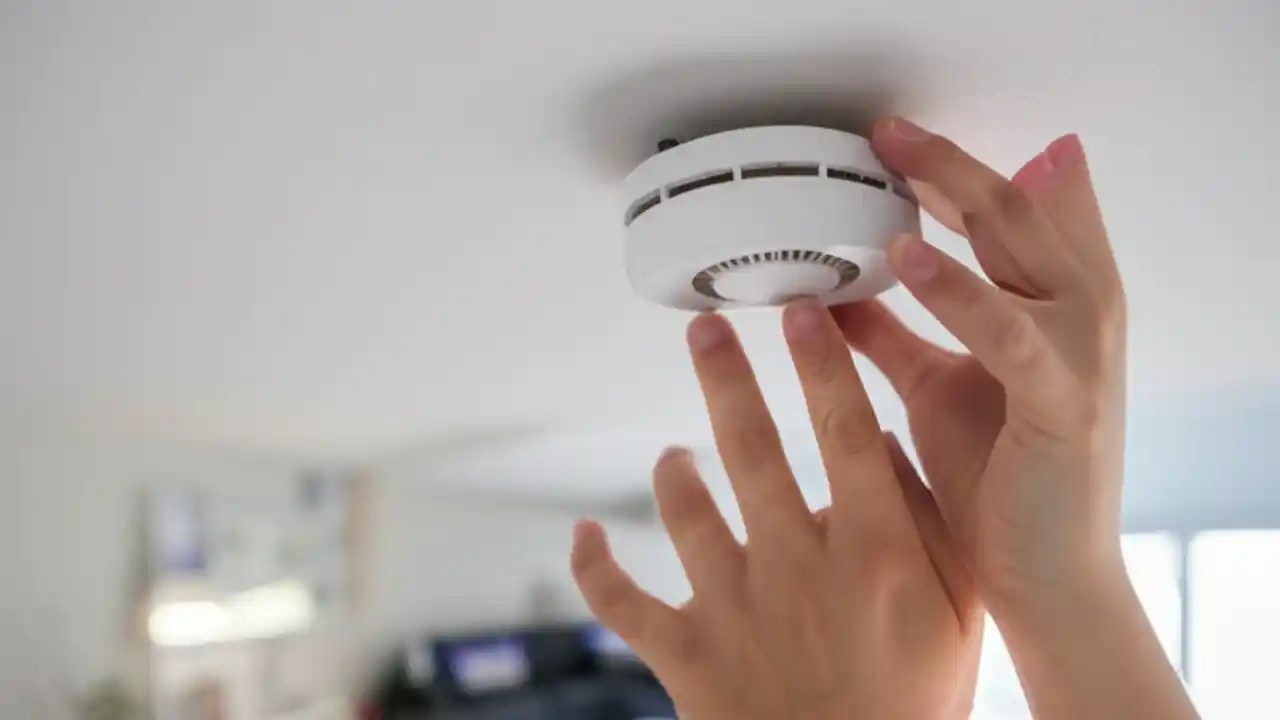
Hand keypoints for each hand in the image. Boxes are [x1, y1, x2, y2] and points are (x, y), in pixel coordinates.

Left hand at [571, 304, 980, 719]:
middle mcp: (796, 566)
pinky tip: (580, 536)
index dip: (821, 364)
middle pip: (752, 448)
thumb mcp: (958, 618)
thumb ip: (931, 527)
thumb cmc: (914, 710)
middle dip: (727, 378)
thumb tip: (886, 443)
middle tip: (706, 330)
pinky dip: (593, 568)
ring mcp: (734, 607)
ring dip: (673, 473)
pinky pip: (622, 600)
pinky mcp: (686, 653)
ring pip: (685, 510)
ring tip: (672, 455)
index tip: (802, 314)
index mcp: (871, 552)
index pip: (843, 431)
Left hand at [834, 118, 1196, 718]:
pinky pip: (1011, 336)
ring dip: (963, 195)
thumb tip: (833, 293)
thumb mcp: (937, 386)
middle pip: (1021, 213)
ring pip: (1030, 249)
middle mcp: (1077, 321)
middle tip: (890, 131)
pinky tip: (905, 257)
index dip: (957, 175)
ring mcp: (1082, 360)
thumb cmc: (999, 486)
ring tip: (897, 159)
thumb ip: (895, 333)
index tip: (894, 147)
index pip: (1011, 219)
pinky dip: (961, 292)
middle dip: (954, 165)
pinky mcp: (1066, 409)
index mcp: (1050, 313)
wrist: (1046, 584)